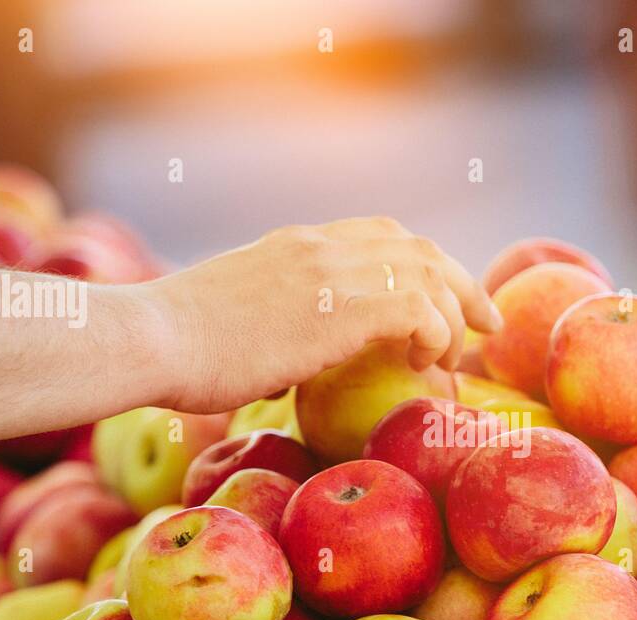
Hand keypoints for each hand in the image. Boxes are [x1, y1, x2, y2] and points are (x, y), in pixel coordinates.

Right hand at [142, 216, 502, 413]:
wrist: (150, 339)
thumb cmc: (173, 349)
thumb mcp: (230, 325)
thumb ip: (268, 330)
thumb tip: (279, 367)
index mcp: (297, 246)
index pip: (380, 236)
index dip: (422, 263)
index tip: (444, 295)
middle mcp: (320, 247)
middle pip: (417, 247)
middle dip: (459, 281)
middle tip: (486, 320)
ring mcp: (331, 271)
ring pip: (427, 272)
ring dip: (456, 311)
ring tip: (461, 351)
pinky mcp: (340, 306)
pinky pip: (418, 308)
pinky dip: (435, 333)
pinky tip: (426, 361)